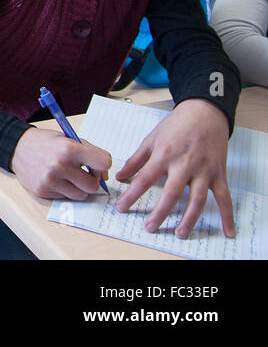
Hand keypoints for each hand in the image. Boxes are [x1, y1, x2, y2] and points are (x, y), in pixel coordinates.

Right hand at [11, 127, 111, 199]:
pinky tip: (54, 179)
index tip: (94, 164)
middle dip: (91, 180)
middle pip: (93, 186)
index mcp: (69, 148)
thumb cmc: (46, 142)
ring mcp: (50, 180)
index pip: (103, 162)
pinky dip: (63, 190)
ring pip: (81, 195)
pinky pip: (65, 198)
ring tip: (68, 177)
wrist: (16, 147)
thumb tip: (104, 176)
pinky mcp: (42, 191)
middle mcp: (59, 165)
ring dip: (78, 188)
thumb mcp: (68, 138)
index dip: (102, 165)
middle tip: (82, 173)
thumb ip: (90, 153)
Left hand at [115, 98, 233, 237]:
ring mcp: (203, 170)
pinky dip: (227, 215)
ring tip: (179, 233)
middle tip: (149, 227)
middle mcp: (184, 164)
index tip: (121, 208)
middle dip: (160, 212)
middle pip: (171, 193)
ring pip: (197, 199)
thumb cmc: (175, 126)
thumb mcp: (151, 139)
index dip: (132, 195)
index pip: (144, 179)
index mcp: (164, 155)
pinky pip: (224, 198)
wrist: (204, 113)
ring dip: (189, 219)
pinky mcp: (219, 174)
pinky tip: (227, 231)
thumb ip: (136, 159)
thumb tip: (120, 176)